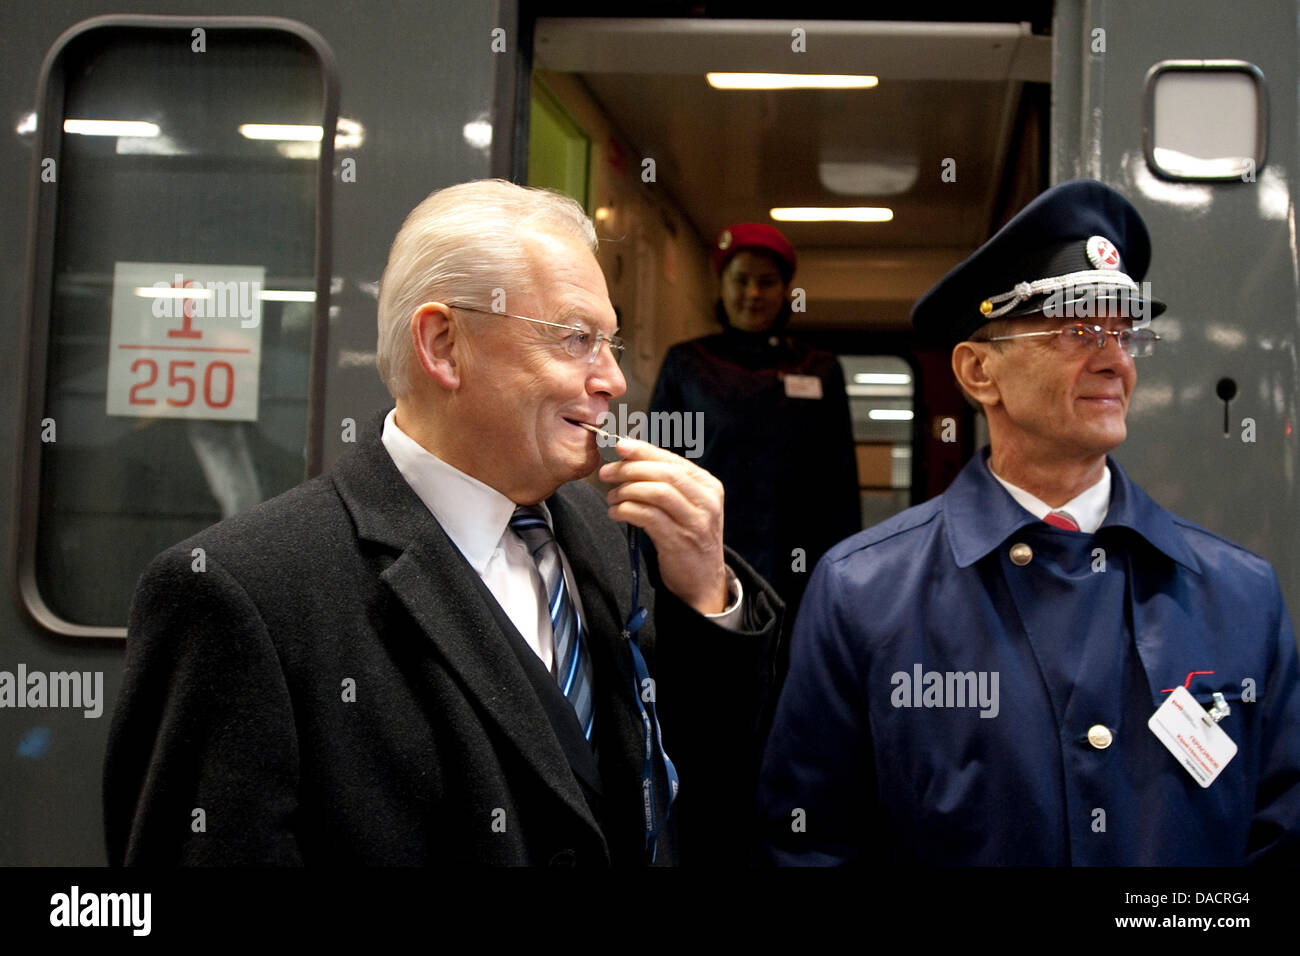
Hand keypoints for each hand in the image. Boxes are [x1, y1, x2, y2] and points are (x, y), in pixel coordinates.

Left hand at [598, 437, 727, 614]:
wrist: (703, 581)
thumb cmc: (689, 538)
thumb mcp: (688, 506)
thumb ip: (669, 484)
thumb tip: (631, 461)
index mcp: (708, 486)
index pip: (673, 460)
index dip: (644, 451)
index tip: (619, 446)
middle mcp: (706, 501)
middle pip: (665, 473)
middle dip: (631, 469)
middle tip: (607, 473)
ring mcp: (695, 521)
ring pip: (657, 492)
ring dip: (627, 491)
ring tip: (611, 497)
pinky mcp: (679, 541)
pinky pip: (648, 516)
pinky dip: (627, 510)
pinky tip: (616, 513)